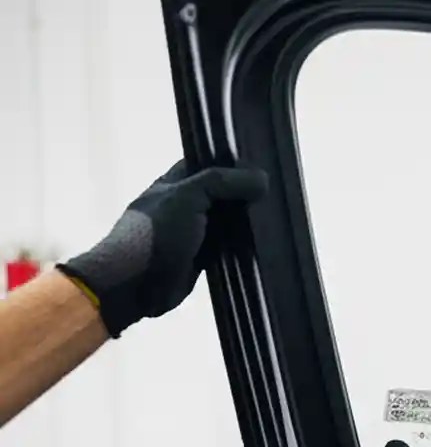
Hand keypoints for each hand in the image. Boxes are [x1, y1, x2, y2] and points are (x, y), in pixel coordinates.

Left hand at [57, 161, 267, 336]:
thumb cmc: (156, 232)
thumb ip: (223, 183)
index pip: (208, 164)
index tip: (263, 164)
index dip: (233, 162)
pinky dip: (245, 244)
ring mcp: (195, 233)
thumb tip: (263, 179)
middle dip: (246, 193)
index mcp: (175, 183)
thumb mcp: (187, 196)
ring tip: (279, 214)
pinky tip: (268, 240)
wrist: (135, 283)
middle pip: (223, 193)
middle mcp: (186, 205)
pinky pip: (230, 246)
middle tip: (278, 190)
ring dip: (248, 221)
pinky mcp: (204, 258)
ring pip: (229, 221)